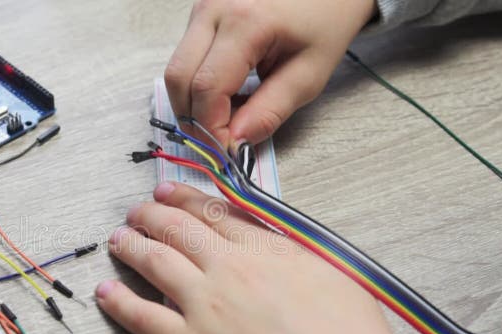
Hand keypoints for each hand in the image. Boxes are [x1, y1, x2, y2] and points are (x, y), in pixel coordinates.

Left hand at [96, 182, 397, 333]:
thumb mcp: (333, 272)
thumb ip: (294, 251)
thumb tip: (271, 240)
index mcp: (266, 248)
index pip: (214, 213)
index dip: (184, 200)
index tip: (167, 192)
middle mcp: (228, 267)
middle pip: (177, 229)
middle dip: (150, 215)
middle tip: (137, 212)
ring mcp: (204, 305)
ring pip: (154, 262)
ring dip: (130, 246)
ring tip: (118, 240)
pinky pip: (142, 317)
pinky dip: (118, 302)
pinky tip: (106, 292)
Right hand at [165, 0, 376, 146]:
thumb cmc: (326, 21)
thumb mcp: (308, 76)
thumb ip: (269, 112)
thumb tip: (235, 143)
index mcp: (246, 21)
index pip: (207, 88)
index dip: (211, 128)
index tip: (226, 152)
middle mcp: (215, 9)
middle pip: (178, 79)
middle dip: (193, 118)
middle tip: (220, 141)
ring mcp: (203, 6)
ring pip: (176, 69)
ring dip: (193, 102)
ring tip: (226, 116)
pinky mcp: (201, 11)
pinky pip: (184, 57)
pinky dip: (197, 85)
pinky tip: (224, 94)